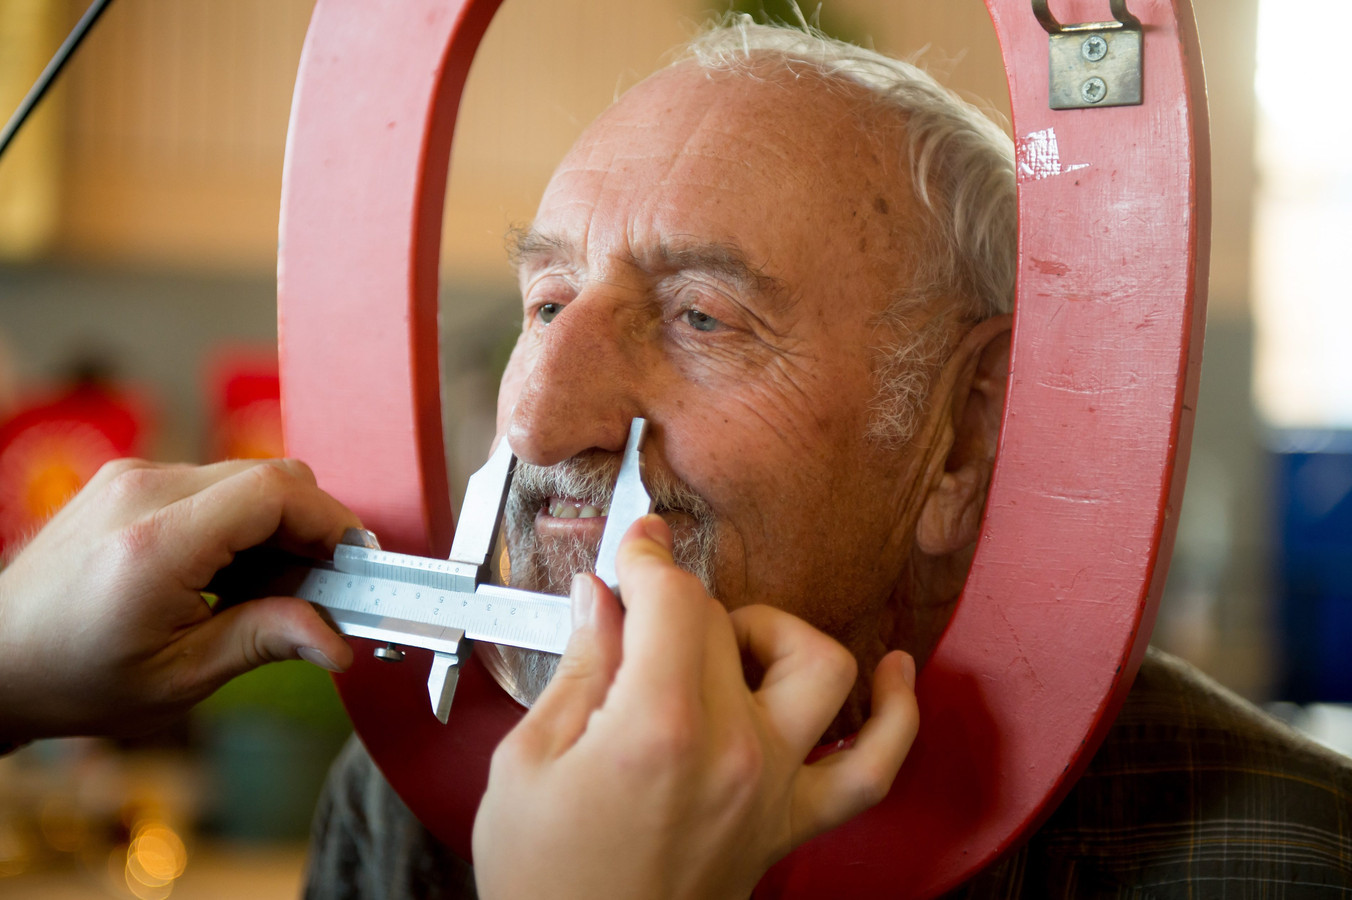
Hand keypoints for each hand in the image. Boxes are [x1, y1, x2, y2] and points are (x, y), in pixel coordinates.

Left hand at [0, 458, 359, 741]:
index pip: (276, 491)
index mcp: (157, 543)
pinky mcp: (130, 479)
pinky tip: (225, 574)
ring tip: (257, 592)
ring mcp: (133, 477)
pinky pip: (215, 483)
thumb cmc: (75, 676)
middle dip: (310, 530)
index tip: (355, 565)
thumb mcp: (179, 677)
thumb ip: (265, 642)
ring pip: (247, 478)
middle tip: (313, 591)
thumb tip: (338, 641)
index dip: (331, 522)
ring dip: (275, 529)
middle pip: (271, 477)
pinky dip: (241, 522)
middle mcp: (144, 491)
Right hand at [472, 515, 918, 899]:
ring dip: (773, 634)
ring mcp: (771, 787)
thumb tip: (601, 599)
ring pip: (819, 666)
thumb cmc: (543, 878)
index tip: (634, 546)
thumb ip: (579, 668)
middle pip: (725, 625)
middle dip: (675, 599)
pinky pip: (873, 767)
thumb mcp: (527, 762)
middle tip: (639, 606)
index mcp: (657, 727)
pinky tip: (892, 671)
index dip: (647, 558)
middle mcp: (733, 749)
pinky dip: (898, 714)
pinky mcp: (789, 823)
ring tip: (726, 645)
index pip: (672, 601)